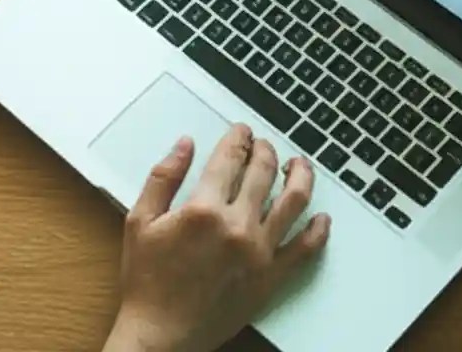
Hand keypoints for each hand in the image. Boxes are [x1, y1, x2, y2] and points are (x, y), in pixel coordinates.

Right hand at [105, 124, 330, 351]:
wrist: (162, 333)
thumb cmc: (147, 281)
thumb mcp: (140, 221)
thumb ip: (162, 177)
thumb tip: (185, 144)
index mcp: (202, 209)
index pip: (229, 158)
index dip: (238, 137)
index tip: (242, 130)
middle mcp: (236, 226)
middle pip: (263, 172)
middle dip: (266, 150)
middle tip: (264, 144)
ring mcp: (258, 251)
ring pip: (293, 202)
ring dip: (301, 176)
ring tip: (300, 165)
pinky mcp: (271, 276)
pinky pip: (304, 248)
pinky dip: (318, 230)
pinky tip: (321, 217)